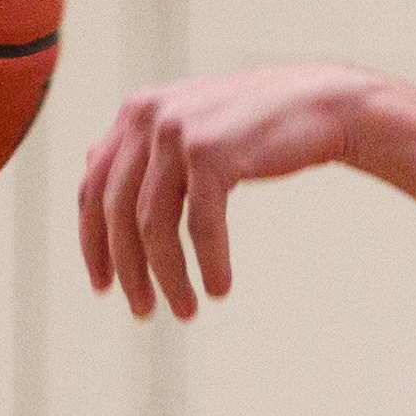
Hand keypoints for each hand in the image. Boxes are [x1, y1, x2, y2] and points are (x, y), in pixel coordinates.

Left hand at [75, 63, 397, 319]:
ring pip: (152, 224)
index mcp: (135, 114)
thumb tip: (109, 190)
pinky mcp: (210, 152)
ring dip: (168, 275)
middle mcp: (146, 117)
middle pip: (115, 211)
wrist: (323, 103)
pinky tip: (219, 288)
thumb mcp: (194, 130)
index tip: (104, 286)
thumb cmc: (262, 126)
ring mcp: (176, 133)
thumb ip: (152, 152)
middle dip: (127, 269)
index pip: (92, 188)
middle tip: (143, 311)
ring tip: (185, 310)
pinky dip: (208, 262)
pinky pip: (199, 224)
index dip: (92, 243)